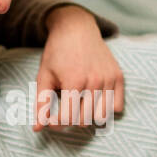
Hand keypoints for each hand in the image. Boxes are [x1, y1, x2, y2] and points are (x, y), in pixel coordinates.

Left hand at [34, 8, 124, 130]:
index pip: (67, 119)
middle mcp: (95, 81)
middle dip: (71, 120)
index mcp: (74, 81)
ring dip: (88, 116)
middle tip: (64, 109)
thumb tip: (37, 129)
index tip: (50, 118)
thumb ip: (41, 104)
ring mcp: (109, 79)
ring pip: (102, 117)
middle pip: (84, 120)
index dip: (56, 123)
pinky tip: (94, 99)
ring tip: (79, 104)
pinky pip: (117, 107)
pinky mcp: (118, 77)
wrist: (76, 28)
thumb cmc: (57, 53)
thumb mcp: (44, 76)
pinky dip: (106, 109)